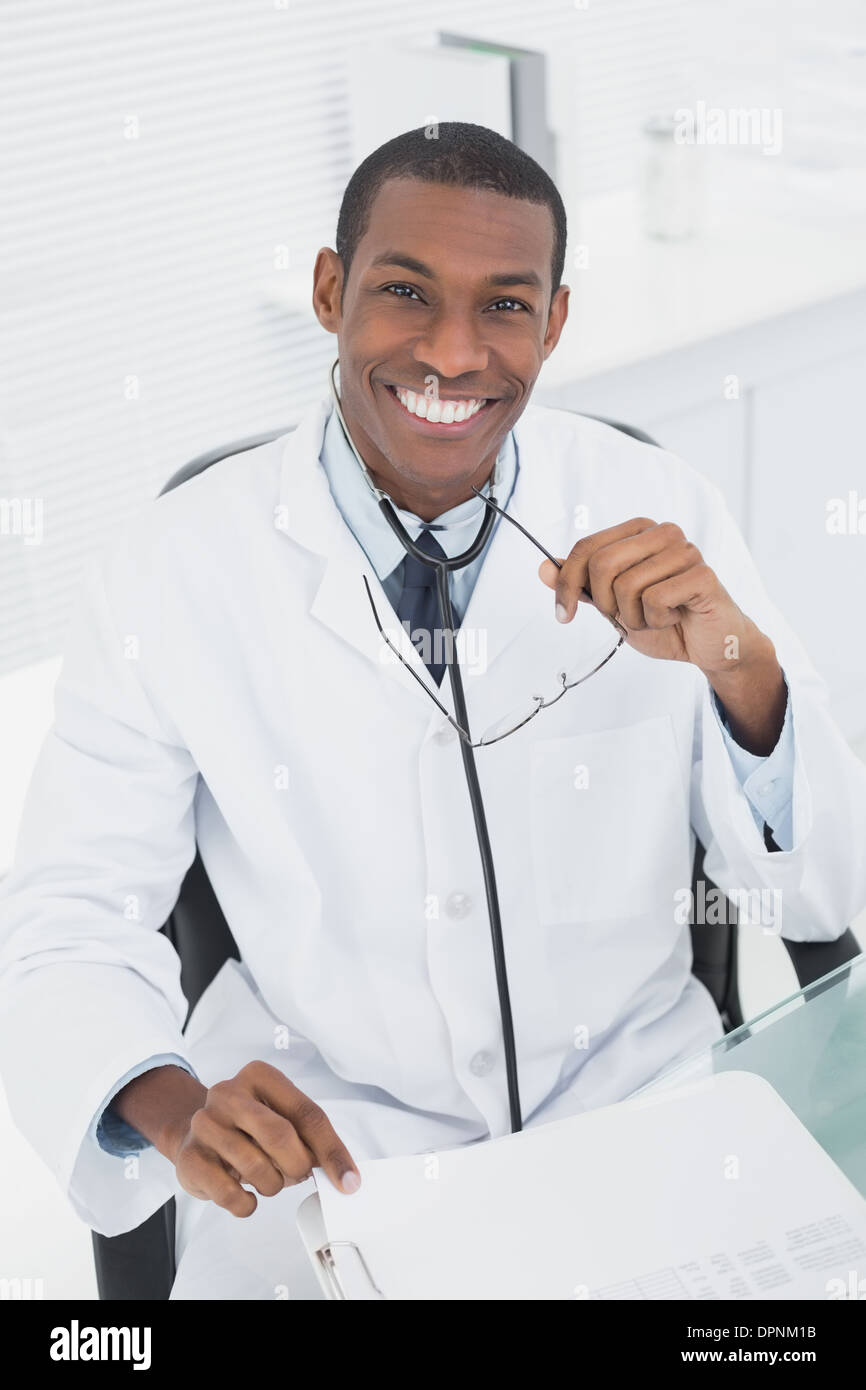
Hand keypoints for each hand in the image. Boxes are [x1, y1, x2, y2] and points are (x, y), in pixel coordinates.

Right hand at [168, 1060, 360, 1217]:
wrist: (194, 1134)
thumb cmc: (248, 1128)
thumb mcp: (280, 1118)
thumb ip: (310, 1138)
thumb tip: (343, 1175)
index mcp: (260, 1075)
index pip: (308, 1113)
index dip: (333, 1151)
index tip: (349, 1181)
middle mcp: (229, 1093)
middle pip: (280, 1135)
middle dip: (298, 1166)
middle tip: (299, 1174)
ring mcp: (205, 1123)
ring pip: (256, 1167)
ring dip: (272, 1184)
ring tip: (268, 1179)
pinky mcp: (190, 1157)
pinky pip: (230, 1194)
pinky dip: (247, 1204)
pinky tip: (246, 1195)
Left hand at [539, 517, 762, 675]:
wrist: (707, 647)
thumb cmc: (664, 621)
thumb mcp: (613, 605)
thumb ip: (582, 586)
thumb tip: (544, 567)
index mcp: (638, 531)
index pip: (586, 548)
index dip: (566, 584)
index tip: (564, 615)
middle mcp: (662, 532)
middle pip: (602, 564)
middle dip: (606, 604)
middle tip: (628, 617)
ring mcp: (685, 550)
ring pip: (627, 586)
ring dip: (635, 617)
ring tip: (657, 617)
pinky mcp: (702, 574)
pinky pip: (655, 599)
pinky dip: (657, 620)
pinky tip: (676, 617)